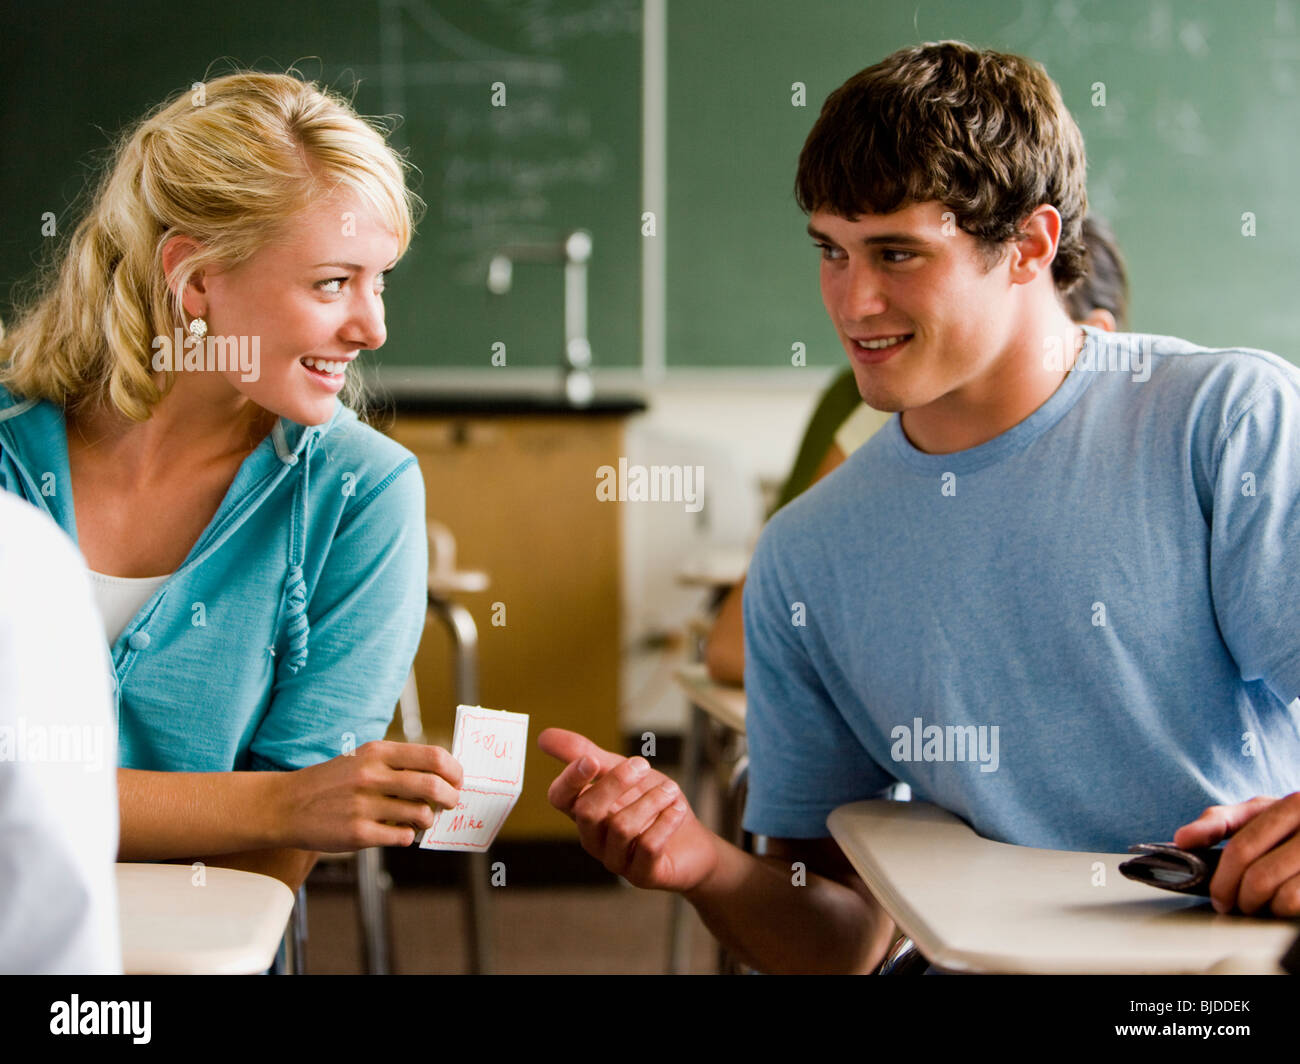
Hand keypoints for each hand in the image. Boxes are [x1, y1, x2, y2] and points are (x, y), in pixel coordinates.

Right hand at [276, 740, 462, 851]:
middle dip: (451, 797)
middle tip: (451, 802)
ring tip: (420, 819)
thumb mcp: (362, 760)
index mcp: (377, 753)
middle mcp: (372, 776)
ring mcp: (364, 806)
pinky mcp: (357, 833)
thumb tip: (441, 776)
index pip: (433, 756)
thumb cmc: (331, 782)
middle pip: (433, 786)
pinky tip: (399, 832)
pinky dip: (407, 836)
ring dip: (428, 819)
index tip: (458, 780)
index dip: (454, 770)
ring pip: (420, 814)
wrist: (285, 805)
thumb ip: (398, 765)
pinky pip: (401, 837)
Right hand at [538, 728, 717, 891]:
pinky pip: (647, 846)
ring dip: (651, 801)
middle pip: (587, 811)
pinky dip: (665, 822)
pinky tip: (677, 809)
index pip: (559, 798)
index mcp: (584, 811)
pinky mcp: (642, 875)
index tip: (592, 760)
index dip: (570, 779)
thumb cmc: (652, 803)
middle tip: (642, 765)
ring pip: (621, 827)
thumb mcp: (622, 772)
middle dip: (616, 782)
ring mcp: (615, 860)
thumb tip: (543, 736)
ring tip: (670, 789)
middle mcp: (594, 838)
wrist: (693, 842)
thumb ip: (587, 753)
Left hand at [1173, 793, 1299, 915]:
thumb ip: (1219, 822)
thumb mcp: (1257, 814)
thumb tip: (1182, 839)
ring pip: (1281, 895)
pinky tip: (1279, 904)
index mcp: (1292, 806)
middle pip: (1259, 876)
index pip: (1242, 848)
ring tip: (1257, 904)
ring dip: (1262, 907)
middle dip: (1238, 897)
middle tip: (1232, 905)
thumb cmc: (1290, 826)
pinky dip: (1283, 911)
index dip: (1223, 879)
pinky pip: (1296, 903)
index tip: (1217, 897)